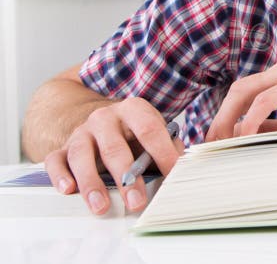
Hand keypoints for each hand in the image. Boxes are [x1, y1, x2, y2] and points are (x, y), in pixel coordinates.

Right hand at [44, 98, 183, 214]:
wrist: (101, 122)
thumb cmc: (134, 132)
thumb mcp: (154, 130)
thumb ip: (168, 144)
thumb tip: (180, 165)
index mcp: (133, 109)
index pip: (149, 129)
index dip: (162, 152)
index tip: (172, 174)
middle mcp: (105, 118)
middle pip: (114, 148)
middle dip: (126, 178)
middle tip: (136, 202)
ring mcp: (81, 132)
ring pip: (82, 155)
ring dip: (92, 183)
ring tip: (101, 206)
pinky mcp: (63, 147)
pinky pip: (56, 160)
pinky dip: (60, 175)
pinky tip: (68, 190)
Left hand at [205, 60, 276, 140]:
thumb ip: (273, 129)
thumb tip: (244, 141)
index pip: (242, 96)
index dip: (224, 117)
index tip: (213, 142)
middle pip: (237, 91)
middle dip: (220, 118)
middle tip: (209, 144)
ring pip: (246, 92)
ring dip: (229, 118)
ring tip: (221, 142)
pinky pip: (266, 101)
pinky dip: (251, 119)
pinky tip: (246, 137)